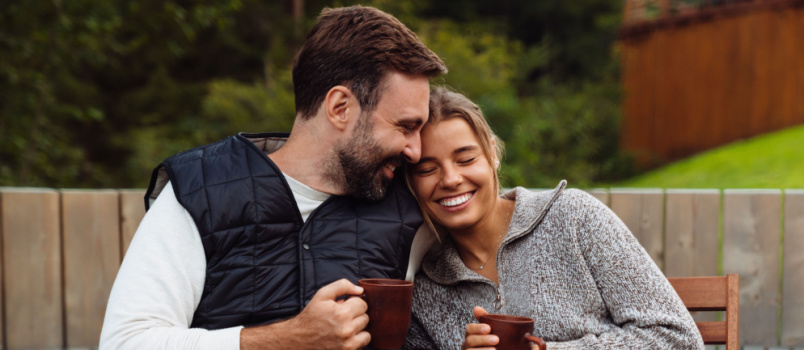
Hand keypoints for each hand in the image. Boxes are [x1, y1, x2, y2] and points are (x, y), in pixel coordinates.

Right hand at [241, 279, 369, 349]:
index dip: (353, 303)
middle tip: (342, 317)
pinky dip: (356, 341)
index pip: (363, 304)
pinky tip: (345, 337)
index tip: (344, 306)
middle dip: (355, 315)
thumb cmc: (312, 315)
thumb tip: (360, 290)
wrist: (300, 337)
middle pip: (366, 318)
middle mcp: (347, 330)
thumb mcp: (322, 294)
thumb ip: (343, 286)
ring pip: (367, 333)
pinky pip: (362, 344)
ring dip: (358, 329)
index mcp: (342, 313)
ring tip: (345, 327)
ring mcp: (348, 344)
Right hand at [461, 306, 498, 349]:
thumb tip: (476, 308)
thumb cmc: (492, 343)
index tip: (489, 328)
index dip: (477, 328)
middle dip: (483, 339)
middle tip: (496, 339)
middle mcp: (467, 345)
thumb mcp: (490, 331)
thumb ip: (485, 320)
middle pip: (470, 341)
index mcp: (471, 335)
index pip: (469, 329)